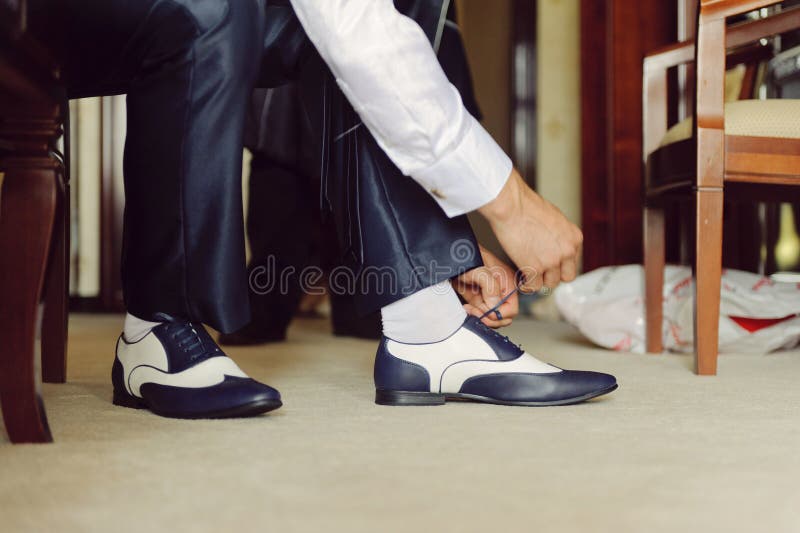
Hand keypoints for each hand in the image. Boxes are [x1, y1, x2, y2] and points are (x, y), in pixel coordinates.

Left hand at [453, 245, 518, 327]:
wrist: (453, 256)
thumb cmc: (468, 258)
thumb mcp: (479, 270)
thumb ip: (490, 286)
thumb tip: (495, 305)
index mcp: (508, 284)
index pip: (511, 310)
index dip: (498, 314)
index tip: (484, 311)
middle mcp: (502, 293)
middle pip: (504, 318)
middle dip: (489, 318)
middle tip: (474, 310)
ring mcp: (490, 298)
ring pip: (493, 319)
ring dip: (481, 318)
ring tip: (469, 308)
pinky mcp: (480, 300)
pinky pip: (483, 315)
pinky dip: (475, 316)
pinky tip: (467, 308)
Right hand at [478, 168, 581, 292]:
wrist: (511, 205)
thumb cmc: (526, 206)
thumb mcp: (553, 219)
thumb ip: (558, 236)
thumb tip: (553, 246)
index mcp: (574, 237)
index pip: (573, 262)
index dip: (560, 265)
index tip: (550, 266)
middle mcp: (567, 250)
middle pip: (566, 276)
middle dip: (552, 275)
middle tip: (540, 271)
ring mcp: (552, 261)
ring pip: (550, 284)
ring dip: (539, 280)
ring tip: (528, 272)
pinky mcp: (535, 268)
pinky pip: (534, 286)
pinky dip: (526, 284)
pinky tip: (520, 278)